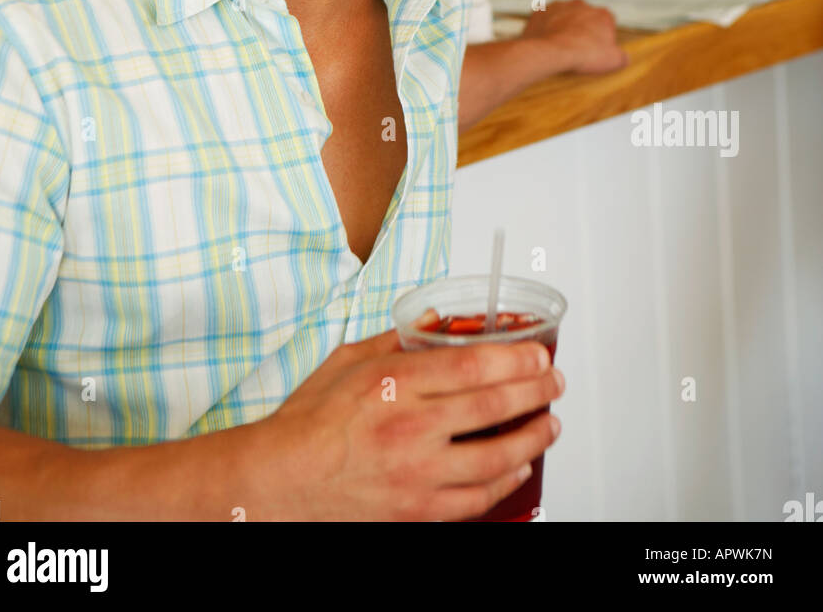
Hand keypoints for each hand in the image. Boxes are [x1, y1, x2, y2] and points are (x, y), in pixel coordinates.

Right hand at [241, 327, 563, 521]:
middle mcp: (410, 427)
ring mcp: (417, 473)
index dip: (515, 358)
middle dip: (536, 390)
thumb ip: (395, 340)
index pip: (472, 365)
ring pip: (495, 456)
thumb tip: (433, 324)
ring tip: (550, 424)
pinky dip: (505, 482)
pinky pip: (476, 498)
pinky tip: (519, 467)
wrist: (279, 480)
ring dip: (533, 438)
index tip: (537, 353)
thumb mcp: (347, 360)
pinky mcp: (417, 510)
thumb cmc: (308, 421)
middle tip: (554, 381)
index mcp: (394, 383)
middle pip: (492, 405)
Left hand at [522, 0, 627, 75]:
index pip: (607, 23)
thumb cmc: (584, 55)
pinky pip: (545, 18)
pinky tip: (546, 40)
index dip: (603, 38)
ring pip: (564, 15)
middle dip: (583, 29)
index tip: (597, 51)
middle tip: (578, 48)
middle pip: (585, 17)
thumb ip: (623, 57)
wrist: (550, 52)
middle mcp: (581, 4)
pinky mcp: (540, 11)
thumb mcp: (613, 61)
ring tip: (560, 45)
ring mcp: (559, 5)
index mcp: (602, 13)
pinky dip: (546, 27)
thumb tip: (625, 58)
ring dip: (564, 26)